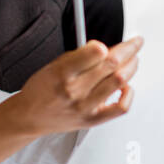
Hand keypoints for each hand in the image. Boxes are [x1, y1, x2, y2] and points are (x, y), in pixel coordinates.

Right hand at [15, 36, 142, 134]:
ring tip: (133, 60)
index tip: (107, 44)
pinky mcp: (93, 120)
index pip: (95, 52)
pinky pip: (121, 108)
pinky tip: (126, 86)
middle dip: (129, 49)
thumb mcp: (52, 66)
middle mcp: (75, 90)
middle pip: (112, 64)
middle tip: (135, 44)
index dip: (106, 44)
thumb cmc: (40, 91)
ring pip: (120, 81)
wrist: (28, 117)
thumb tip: (104, 49)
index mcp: (62, 73)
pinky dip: (129, 94)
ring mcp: (85, 107)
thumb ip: (78, 57)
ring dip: (132, 66)